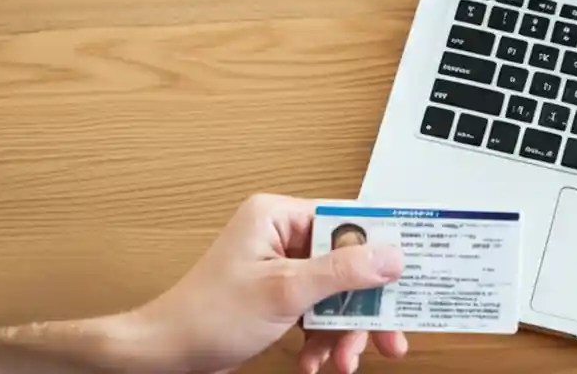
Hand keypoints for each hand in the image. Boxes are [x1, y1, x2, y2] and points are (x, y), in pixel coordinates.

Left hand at [136, 194, 407, 373]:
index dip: (382, 246)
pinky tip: (316, 361)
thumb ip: (341, 272)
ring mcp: (282, 266)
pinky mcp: (280, 294)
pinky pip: (319, 310)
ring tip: (345, 359)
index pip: (347, 221)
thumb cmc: (204, 316)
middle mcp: (282, 235)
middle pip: (348, 263)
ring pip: (336, 293)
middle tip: (389, 332)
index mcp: (279, 217)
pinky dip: (323, 338)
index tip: (412, 266)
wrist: (163, 356)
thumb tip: (390, 255)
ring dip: (344, 330)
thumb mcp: (284, 292)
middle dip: (363, 306)